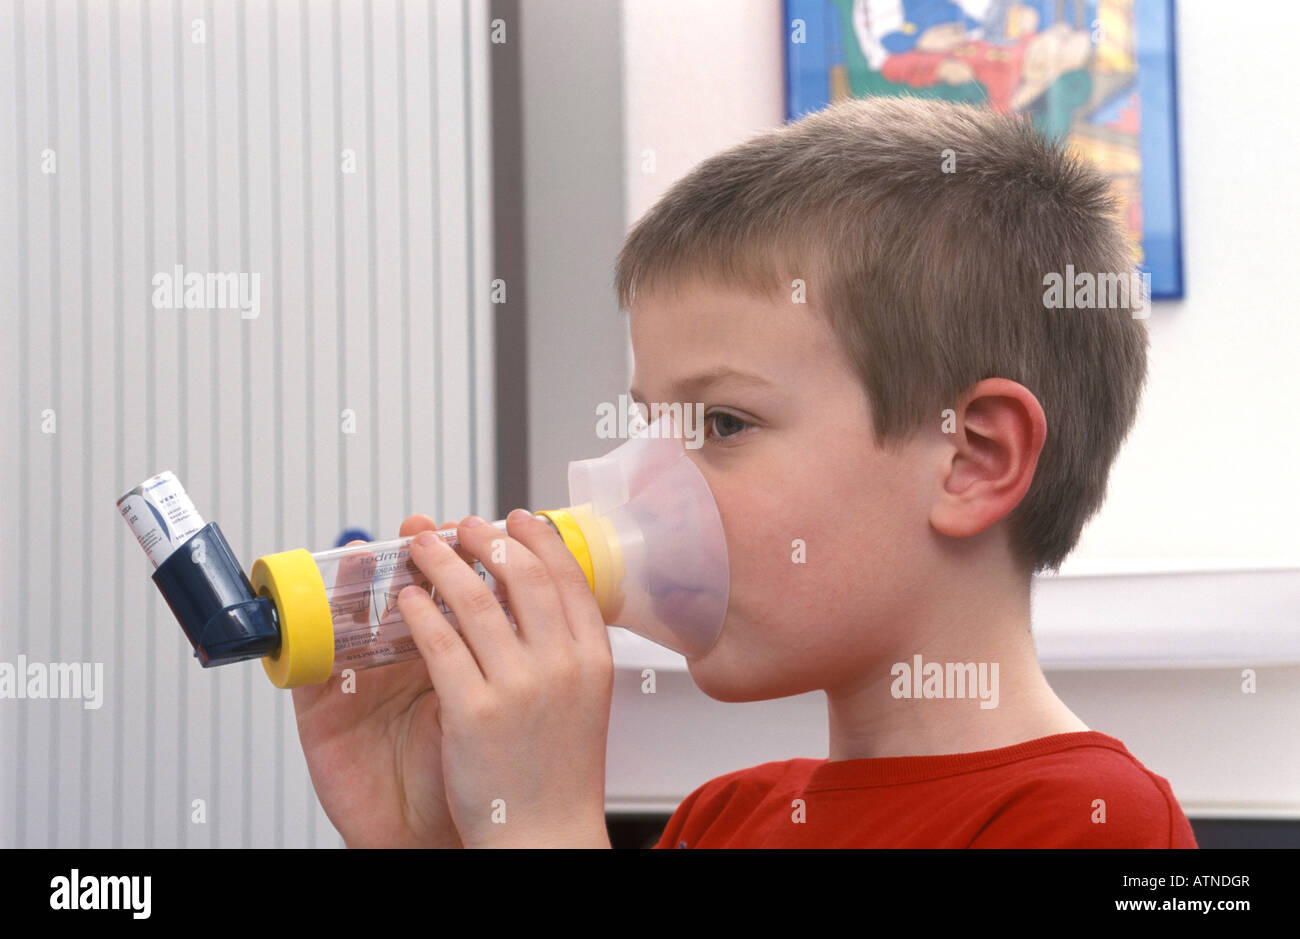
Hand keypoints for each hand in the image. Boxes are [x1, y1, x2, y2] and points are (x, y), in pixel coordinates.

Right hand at [290, 514, 478, 848]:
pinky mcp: (324, 714)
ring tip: (370, 554)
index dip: (464, 558)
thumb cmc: (479, 779)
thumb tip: (544, 594)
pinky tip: (324, 608)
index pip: (452, 591)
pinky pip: (310, 665)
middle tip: (426, 531)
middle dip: (417, 558)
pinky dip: (313, 632)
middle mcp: (406, 663)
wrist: (444, 842)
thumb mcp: (501, 704)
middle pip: (402, 593)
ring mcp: (364, 685)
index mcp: (454, 655)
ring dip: (360, 582)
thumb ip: (508, 652)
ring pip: (352, 619)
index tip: (478, 528)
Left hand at [397, 510, 614, 847]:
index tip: (515, 519)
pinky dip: (419, 612)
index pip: (568, 576)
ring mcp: (520, 687)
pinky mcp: (475, 712)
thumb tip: (540, 598)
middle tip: (461, 525)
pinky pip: (439, 642)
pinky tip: (407, 601)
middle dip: (485, 538)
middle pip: (522, 575)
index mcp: (593, 658)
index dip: (538, 539)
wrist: (547, 838)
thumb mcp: (584, 700)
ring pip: (476, 598)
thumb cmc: (560, 775)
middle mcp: (563, 664)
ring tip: (422, 547)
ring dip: (443, 562)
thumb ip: (568, 648)